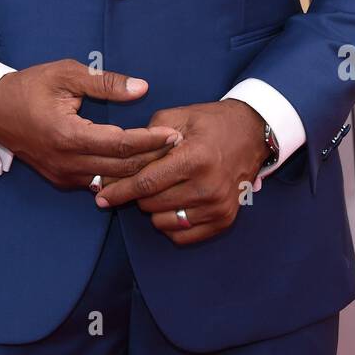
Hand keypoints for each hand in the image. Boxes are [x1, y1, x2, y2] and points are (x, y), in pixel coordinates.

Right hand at [0, 58, 181, 189]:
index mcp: (68, 135)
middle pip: (122, 169)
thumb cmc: (30, 86)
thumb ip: (105, 83)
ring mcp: (64, 176)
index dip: (150, 140)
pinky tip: (137, 162)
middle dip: (152, 158)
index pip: (121, 144)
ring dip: (138, 170)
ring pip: (113, 180)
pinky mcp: (62, 180)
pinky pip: (99, 182)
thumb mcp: (66, 74)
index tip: (174, 134)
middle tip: (178, 146)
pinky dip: (120, 174)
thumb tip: (142, 88)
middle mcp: (67, 163)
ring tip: (164, 155)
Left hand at [93, 99, 269, 245]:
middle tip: (136, 183)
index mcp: (194, 158)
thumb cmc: (210, 122)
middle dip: (136, 194)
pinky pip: (182, 236)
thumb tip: (118, 160)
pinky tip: (172, 204)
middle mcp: (208, 187)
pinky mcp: (224, 220)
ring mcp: (218, 207)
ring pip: (163, 222)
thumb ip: (147, 136)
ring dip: (153, 209)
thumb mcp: (178, 117)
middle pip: (151, 204)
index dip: (120, 191)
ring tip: (160, 189)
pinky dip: (170, 224)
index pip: (146, 183)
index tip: (102, 196)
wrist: (252, 133)